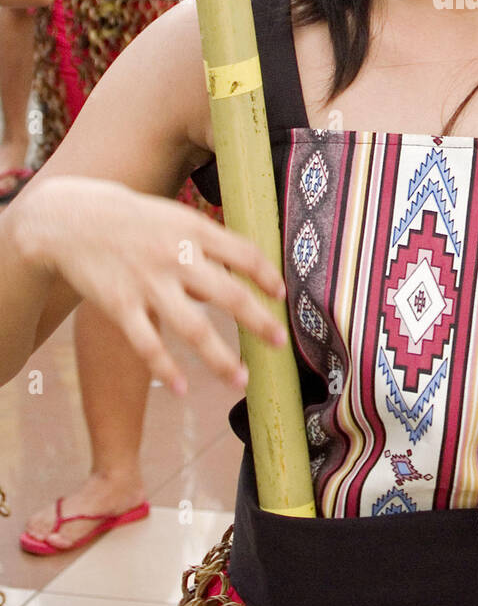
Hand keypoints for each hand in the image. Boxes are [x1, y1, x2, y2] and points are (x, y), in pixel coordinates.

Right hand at [19, 176, 287, 394]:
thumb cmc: (132, 219)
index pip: (244, 253)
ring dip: (221, 360)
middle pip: (228, 295)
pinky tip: (184, 389)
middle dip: (258, 322)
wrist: (69, 219)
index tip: (281, 295)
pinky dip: (167, 369)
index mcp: (194, 228)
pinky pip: (148, 345)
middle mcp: (176, 256)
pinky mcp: (119, 306)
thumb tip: (243, 270)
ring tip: (242, 380)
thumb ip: (207, 242)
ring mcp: (148, 283)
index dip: (266, 276)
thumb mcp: (175, 216)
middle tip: (280, 344)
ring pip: (193, 329)